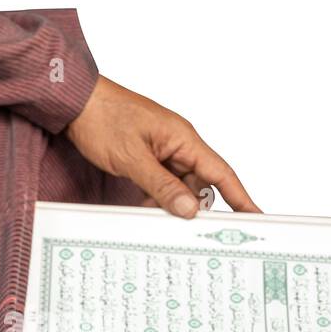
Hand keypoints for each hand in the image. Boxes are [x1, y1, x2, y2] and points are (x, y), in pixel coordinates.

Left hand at [66, 76, 259, 217]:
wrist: (75, 101)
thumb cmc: (103, 118)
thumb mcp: (132, 158)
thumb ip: (161, 185)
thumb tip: (189, 209)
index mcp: (183, 138)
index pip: (221, 173)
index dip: (241, 197)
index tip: (255, 216)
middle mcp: (178, 144)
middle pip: (200, 183)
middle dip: (194, 206)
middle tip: (191, 230)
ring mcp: (163, 149)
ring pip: (179, 185)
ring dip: (169, 202)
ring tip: (151, 212)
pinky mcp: (148, 155)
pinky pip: (161, 181)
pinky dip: (155, 195)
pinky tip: (142, 203)